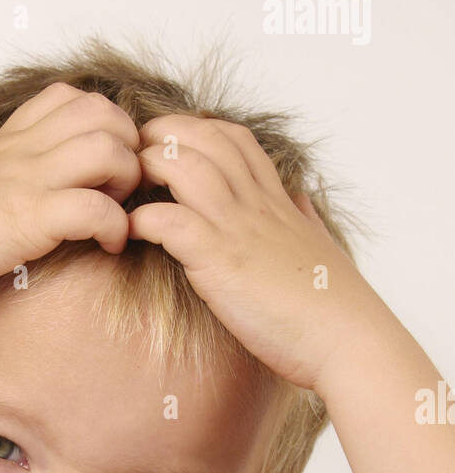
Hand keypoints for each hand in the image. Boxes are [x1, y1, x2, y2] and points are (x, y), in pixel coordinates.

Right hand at [0, 82, 141, 303]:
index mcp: (5, 142)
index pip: (68, 97)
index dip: (101, 122)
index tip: (103, 163)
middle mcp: (21, 152)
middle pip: (102, 112)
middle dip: (127, 147)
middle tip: (120, 187)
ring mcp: (25, 182)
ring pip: (107, 150)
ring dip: (127, 181)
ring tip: (116, 212)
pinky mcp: (27, 220)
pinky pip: (95, 210)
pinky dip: (115, 227)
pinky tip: (105, 245)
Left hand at [126, 114, 393, 390]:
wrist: (347, 340)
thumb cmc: (333, 306)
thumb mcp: (319, 247)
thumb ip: (303, 219)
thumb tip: (300, 199)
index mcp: (276, 201)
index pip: (234, 139)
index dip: (195, 132)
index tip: (169, 146)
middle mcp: (257, 204)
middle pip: (204, 137)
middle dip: (162, 136)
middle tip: (130, 155)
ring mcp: (238, 228)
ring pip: (185, 165)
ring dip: (148, 167)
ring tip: (125, 186)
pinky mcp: (220, 261)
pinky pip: (170, 221)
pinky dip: (142, 220)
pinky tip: (129, 232)